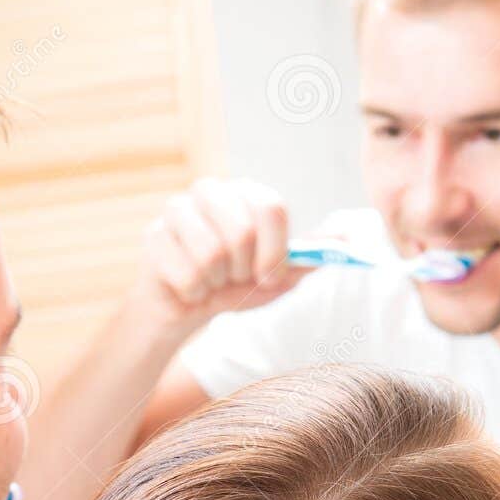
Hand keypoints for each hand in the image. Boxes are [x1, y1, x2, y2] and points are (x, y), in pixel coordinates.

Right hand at [129, 178, 308, 335]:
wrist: (187, 307)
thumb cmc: (234, 286)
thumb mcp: (277, 276)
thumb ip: (307, 257)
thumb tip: (348, 239)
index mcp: (244, 194)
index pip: (271, 207)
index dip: (275, 251)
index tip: (269, 275)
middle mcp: (210, 191)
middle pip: (241, 230)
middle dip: (243, 270)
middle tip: (234, 276)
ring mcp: (176, 210)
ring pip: (211, 254)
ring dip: (216, 282)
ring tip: (210, 279)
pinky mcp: (152, 237)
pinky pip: (186, 275)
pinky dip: (193, 292)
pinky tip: (187, 286)